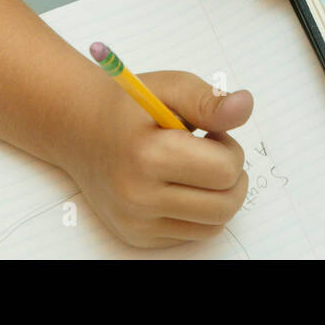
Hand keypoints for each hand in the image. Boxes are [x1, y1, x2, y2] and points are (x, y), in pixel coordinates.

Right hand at [62, 71, 253, 248]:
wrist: (80, 129)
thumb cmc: (129, 106)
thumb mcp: (171, 87)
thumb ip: (209, 101)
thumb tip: (244, 107)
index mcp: (148, 155)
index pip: (225, 170)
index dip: (229, 148)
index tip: (212, 135)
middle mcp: (138, 196)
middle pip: (225, 204)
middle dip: (231, 175)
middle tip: (209, 152)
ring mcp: (136, 222)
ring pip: (214, 224)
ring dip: (218, 195)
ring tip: (195, 168)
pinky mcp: (137, 237)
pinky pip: (193, 233)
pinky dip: (198, 211)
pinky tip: (178, 184)